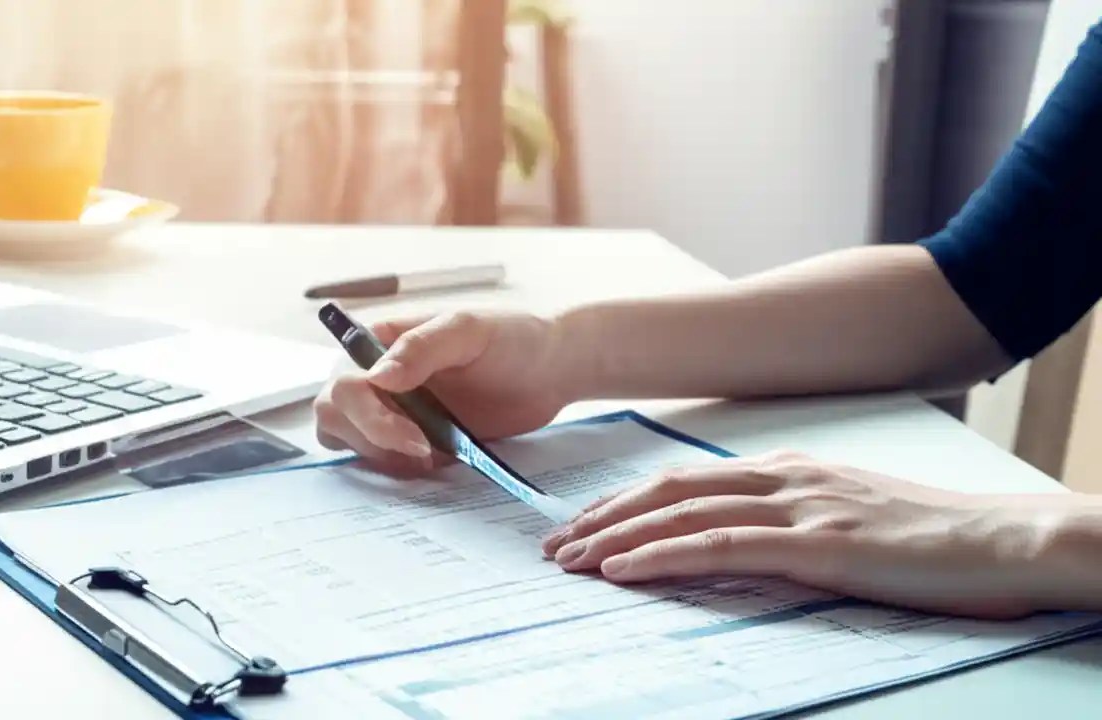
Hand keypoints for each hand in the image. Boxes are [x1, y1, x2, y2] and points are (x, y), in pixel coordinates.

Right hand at [313, 310, 574, 471]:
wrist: (550, 371)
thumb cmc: (512, 337)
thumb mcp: (469, 330)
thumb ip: (421, 347)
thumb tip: (377, 377)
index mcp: (381, 342)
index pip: (344, 382)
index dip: (367, 416)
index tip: (415, 436)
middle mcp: (377, 376)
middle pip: (335, 414)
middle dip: (372, 440)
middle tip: (423, 452)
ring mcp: (392, 409)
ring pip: (349, 440)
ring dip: (381, 456)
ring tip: (431, 457)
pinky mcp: (411, 436)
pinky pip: (381, 458)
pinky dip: (396, 468)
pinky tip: (434, 464)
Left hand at [541, 451, 1068, 619]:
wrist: (1000, 538)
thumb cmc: (928, 536)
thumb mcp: (845, 515)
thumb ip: (788, 521)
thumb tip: (735, 542)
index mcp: (787, 470)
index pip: (684, 481)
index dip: (626, 502)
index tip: (584, 524)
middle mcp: (782, 479)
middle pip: (669, 491)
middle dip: (604, 518)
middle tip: (554, 546)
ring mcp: (798, 508)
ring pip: (683, 515)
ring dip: (618, 538)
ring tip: (570, 560)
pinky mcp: (817, 545)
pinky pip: (721, 547)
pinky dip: (663, 556)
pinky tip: (623, 569)